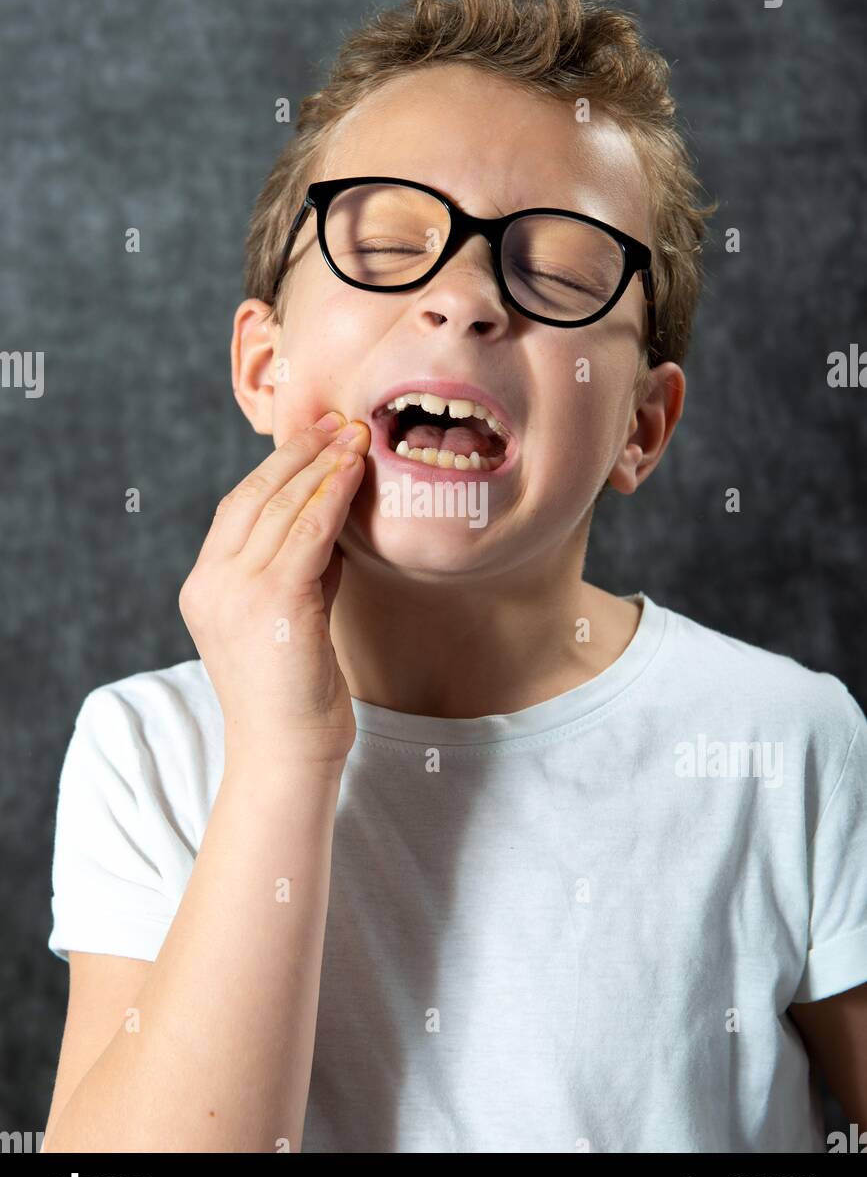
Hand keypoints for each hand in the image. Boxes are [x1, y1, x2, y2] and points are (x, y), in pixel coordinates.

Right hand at [179, 413, 369, 769]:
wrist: (287, 756)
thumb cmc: (296, 696)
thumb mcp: (291, 618)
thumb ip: (301, 569)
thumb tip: (329, 519)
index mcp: (205, 588)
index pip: (237, 508)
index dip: (277, 467)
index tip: (315, 437)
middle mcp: (211, 584)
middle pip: (253, 496)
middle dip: (300, 453)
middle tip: (338, 420)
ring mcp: (235, 592)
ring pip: (280, 507)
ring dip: (322, 464)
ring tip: (354, 434)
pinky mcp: (272, 602)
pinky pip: (306, 532)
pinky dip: (332, 495)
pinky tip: (355, 471)